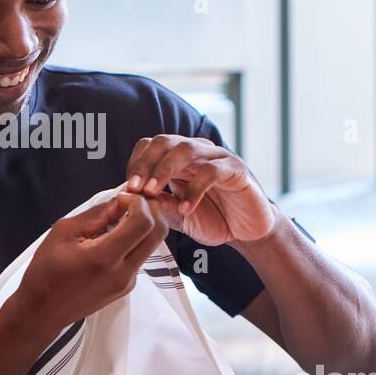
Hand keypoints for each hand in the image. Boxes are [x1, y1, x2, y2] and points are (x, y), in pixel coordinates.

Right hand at [13, 192, 169, 332]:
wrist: (43, 310)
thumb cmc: (46, 272)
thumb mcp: (64, 232)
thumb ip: (96, 214)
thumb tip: (120, 202)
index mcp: (105, 257)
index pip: (143, 223)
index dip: (139, 203)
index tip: (122, 198)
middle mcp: (123, 272)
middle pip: (158, 233)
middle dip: (151, 211)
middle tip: (132, 202)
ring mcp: (128, 282)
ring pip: (152, 245)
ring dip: (143, 226)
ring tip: (120, 218)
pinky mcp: (127, 287)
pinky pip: (140, 258)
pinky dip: (134, 242)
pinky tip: (112, 239)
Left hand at [125, 135, 276, 245]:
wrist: (248, 232)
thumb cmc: (213, 219)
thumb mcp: (178, 216)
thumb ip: (159, 206)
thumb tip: (131, 196)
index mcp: (178, 159)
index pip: (151, 146)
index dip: (136, 163)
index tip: (128, 188)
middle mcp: (197, 152)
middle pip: (164, 142)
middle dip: (145, 164)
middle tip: (135, 188)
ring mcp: (216, 157)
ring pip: (186, 149)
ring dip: (164, 170)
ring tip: (152, 193)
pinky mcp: (235, 169)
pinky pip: (211, 171)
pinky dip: (194, 190)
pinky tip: (186, 209)